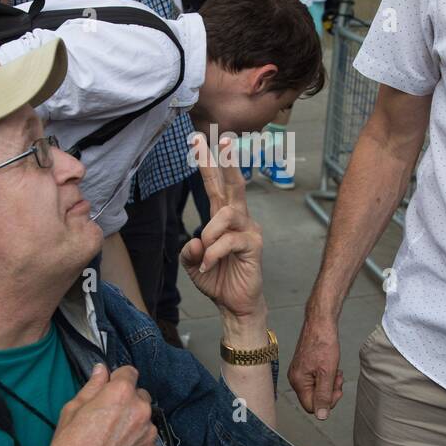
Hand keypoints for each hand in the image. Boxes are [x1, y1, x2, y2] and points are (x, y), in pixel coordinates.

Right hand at [34, 364, 158, 445]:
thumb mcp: (73, 408)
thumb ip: (92, 386)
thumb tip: (101, 370)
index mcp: (121, 393)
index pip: (129, 372)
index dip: (117, 380)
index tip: (109, 390)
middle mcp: (141, 409)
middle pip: (139, 395)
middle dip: (127, 401)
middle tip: (108, 417)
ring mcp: (149, 433)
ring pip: (144, 418)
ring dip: (133, 421)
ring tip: (112, 438)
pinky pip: (146, 439)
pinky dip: (136, 441)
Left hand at [180, 134, 263, 319]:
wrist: (235, 305)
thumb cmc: (218, 280)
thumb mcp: (193, 263)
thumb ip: (190, 249)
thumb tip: (197, 240)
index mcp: (222, 218)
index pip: (214, 185)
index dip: (207, 163)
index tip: (198, 141)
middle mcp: (238, 219)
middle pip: (233, 184)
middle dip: (226, 161)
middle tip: (221, 139)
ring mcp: (248, 230)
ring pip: (226, 214)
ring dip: (210, 232)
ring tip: (205, 253)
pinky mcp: (254, 245)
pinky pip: (228, 241)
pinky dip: (213, 255)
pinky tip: (209, 267)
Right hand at [289, 312, 343, 419]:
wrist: (320, 323)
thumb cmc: (323, 343)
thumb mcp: (327, 373)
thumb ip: (324, 396)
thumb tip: (321, 416)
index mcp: (298, 382)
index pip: (312, 406)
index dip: (327, 402)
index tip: (336, 389)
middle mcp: (295, 379)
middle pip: (314, 399)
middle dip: (329, 392)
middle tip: (338, 380)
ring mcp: (299, 372)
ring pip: (317, 389)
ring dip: (329, 384)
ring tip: (336, 372)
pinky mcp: (304, 367)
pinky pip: (316, 380)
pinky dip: (326, 377)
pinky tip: (332, 368)